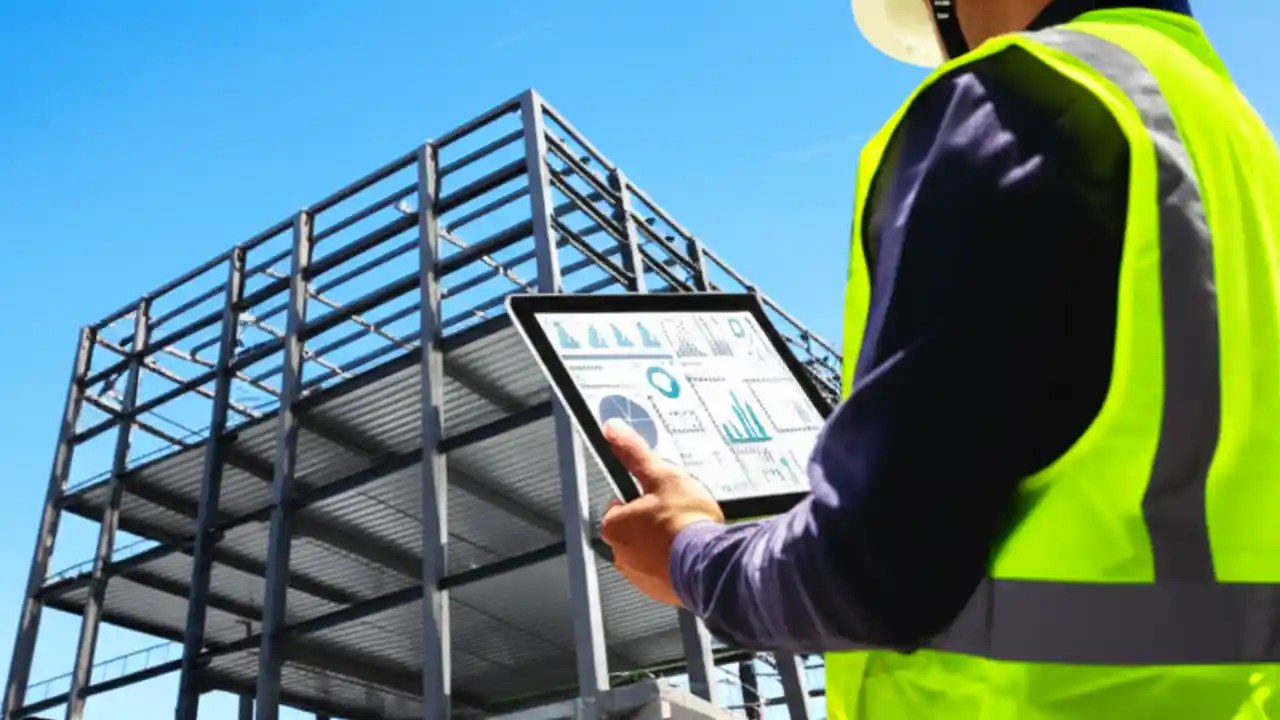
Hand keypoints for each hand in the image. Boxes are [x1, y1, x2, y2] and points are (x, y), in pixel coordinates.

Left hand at [599, 419, 724, 605]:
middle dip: (652, 521)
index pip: (619, 505)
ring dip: (663, 543)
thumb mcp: (662, 475)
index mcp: (615, 526)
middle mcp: (621, 554)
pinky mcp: (659, 591)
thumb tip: (613, 431)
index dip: (641, 498)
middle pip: (634, 529)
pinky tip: (690, 553)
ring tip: (686, 533)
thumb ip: (635, 453)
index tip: (659, 497)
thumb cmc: (686, 523)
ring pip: (648, 551)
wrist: (711, 565)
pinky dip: (674, 562)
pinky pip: (662, 571)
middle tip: (676, 513)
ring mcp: (639, 576)